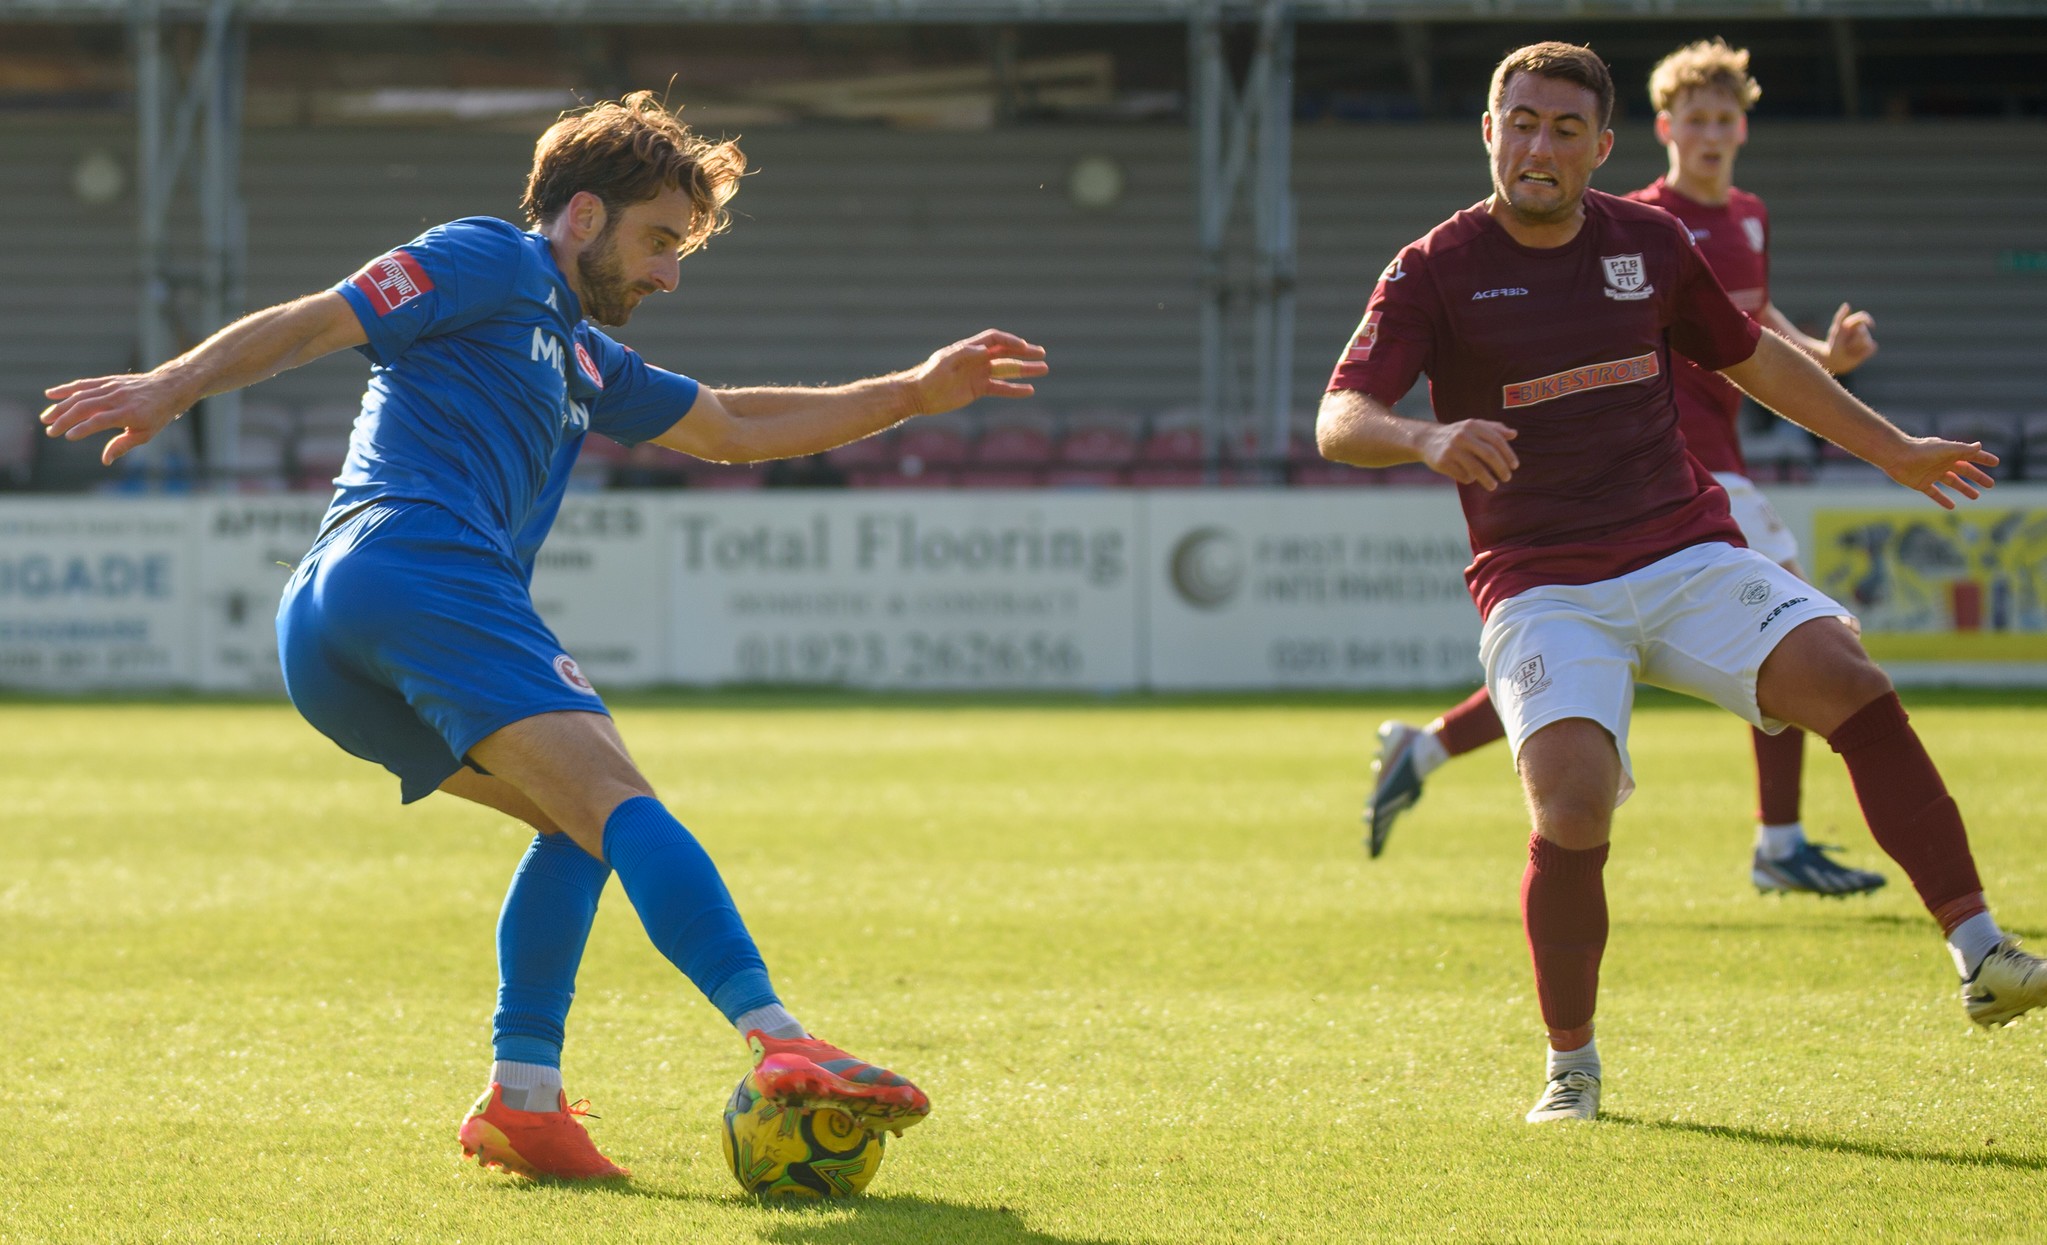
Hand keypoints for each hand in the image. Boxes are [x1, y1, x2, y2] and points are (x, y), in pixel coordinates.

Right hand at [40, 370, 195, 464]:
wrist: (168, 387)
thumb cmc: (158, 415)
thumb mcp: (146, 434)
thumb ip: (123, 445)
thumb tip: (105, 460)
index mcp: (128, 413)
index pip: (99, 420)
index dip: (82, 428)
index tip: (67, 436)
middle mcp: (117, 398)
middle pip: (85, 407)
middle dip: (64, 419)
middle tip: (50, 431)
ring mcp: (111, 387)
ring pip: (80, 395)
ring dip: (60, 406)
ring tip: (45, 419)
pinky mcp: (107, 381)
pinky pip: (84, 384)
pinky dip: (66, 389)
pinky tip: (50, 394)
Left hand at [905, 329, 1047, 417]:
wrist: (919, 395)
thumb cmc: (928, 375)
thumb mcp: (944, 363)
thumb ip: (963, 355)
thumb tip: (983, 350)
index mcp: (969, 348)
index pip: (995, 340)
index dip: (1010, 341)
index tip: (1024, 347)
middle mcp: (977, 359)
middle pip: (1006, 353)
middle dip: (1024, 353)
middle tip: (1042, 354)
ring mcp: (979, 374)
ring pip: (1007, 370)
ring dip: (1025, 370)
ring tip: (1044, 369)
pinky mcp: (979, 389)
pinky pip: (1001, 388)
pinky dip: (1015, 389)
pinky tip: (1030, 390)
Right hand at [1420, 419, 1518, 489]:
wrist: (1428, 440)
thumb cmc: (1458, 434)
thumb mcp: (1474, 427)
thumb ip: (1495, 429)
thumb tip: (1514, 434)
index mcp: (1473, 425)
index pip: (1496, 440)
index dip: (1508, 454)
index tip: (1514, 466)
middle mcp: (1462, 435)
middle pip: (1489, 454)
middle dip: (1501, 468)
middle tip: (1507, 477)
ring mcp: (1451, 449)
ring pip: (1476, 468)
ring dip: (1488, 480)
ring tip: (1494, 486)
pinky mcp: (1443, 462)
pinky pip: (1463, 475)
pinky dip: (1470, 479)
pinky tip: (1470, 478)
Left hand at [1821, 302, 1876, 374]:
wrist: (1834, 359)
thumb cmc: (1833, 344)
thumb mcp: (1835, 331)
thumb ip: (1840, 317)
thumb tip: (1846, 304)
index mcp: (1853, 323)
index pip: (1863, 317)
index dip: (1868, 320)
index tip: (1870, 325)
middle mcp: (1861, 330)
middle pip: (1862, 333)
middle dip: (1853, 341)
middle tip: (1845, 346)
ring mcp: (1866, 339)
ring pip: (1866, 342)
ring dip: (1856, 348)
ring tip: (1849, 350)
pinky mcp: (1869, 348)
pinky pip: (1872, 348)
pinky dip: (1863, 353)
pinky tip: (1856, 354)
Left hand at [1884, 435, 1996, 510]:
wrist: (1897, 457)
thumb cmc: (1922, 450)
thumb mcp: (1946, 449)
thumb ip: (1963, 449)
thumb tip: (1979, 446)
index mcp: (1950, 453)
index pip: (1971, 456)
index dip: (1983, 459)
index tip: (1996, 462)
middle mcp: (1942, 463)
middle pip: (1964, 471)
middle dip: (1978, 477)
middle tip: (1991, 485)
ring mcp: (1932, 474)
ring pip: (1952, 482)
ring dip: (1964, 489)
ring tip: (1976, 497)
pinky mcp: (1921, 484)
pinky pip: (1934, 493)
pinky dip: (1942, 500)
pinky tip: (1952, 507)